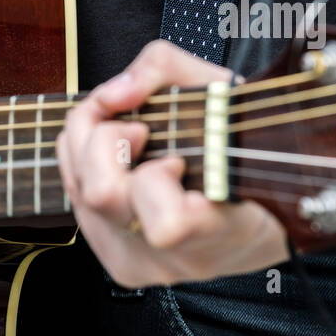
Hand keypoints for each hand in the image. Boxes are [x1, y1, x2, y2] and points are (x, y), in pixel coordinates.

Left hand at [56, 40, 287, 287]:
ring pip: (78, 195)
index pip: (168, 225)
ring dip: (93, 152)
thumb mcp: (217, 88)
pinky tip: (121, 167)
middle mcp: (175, 258)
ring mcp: (142, 266)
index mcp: (218, 229)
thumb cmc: (242, 149)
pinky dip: (87, 170)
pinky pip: (74, 202)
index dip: (158, 178)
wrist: (260, 215)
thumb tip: (111, 96)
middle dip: (109, 143)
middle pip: (101, 195)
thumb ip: (161, 69)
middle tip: (141, 132)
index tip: (175, 158)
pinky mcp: (118, 265)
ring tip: (131, 144)